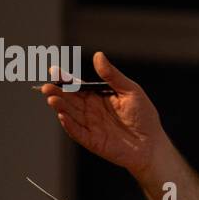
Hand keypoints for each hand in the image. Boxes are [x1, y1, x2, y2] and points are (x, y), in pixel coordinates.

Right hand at [41, 52, 168, 177]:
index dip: (65, 79)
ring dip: (60, 107)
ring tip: (52, 99)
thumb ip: (113, 76)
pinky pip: (77, 132)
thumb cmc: (144, 116)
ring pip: (70, 114)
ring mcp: (89, 125)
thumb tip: (98, 55)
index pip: (77, 86)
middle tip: (47, 87)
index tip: (53, 71)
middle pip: (69, 99)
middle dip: (57, 92)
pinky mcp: (91, 140)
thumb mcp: (131, 91)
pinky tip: (62, 116)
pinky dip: (69, 125)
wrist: (152, 144)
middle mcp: (90, 110)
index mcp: (97, 96)